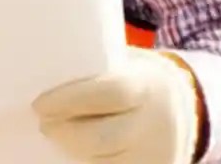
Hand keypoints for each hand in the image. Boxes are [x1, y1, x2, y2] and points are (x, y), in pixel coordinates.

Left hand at [32, 47, 200, 163]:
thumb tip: (41, 67)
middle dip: (64, 133)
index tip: (39, 104)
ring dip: (71, 152)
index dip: (69, 100)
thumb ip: (92, 69)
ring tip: (55, 138)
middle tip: (43, 124)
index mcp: (145, 87)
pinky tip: (69, 154)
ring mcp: (153, 155)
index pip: (109, 94)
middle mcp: (152, 124)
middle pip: (101, 138)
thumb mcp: (123, 66)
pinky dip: (86, 163)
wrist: (182, 112)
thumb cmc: (135, 82)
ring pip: (102, 162)